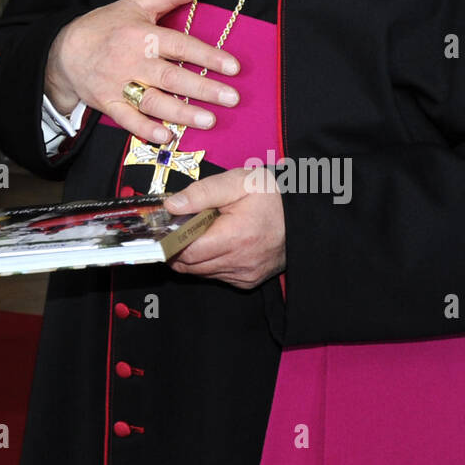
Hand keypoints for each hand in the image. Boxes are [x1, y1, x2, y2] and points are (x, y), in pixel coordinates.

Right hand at [44, 0, 239, 143]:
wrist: (65, 51)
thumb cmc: (105, 26)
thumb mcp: (136, 4)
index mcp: (142, 35)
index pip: (180, 46)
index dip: (208, 56)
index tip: (233, 67)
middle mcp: (131, 61)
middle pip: (171, 77)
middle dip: (203, 89)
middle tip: (231, 98)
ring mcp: (118, 85)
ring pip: (153, 101)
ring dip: (181, 112)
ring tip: (208, 120)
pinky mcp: (108, 103)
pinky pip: (128, 120)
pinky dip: (146, 129)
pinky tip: (166, 136)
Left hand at [164, 167, 284, 288]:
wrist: (302, 215)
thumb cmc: (269, 195)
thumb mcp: (236, 183)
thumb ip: (201, 193)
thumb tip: (171, 206)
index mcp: (235, 238)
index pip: (186, 251)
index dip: (169, 240)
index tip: (163, 227)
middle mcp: (239, 263)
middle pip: (189, 265)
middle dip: (177, 247)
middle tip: (178, 226)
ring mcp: (244, 275)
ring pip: (200, 272)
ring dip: (192, 255)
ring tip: (199, 231)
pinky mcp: (248, 281)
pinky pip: (216, 275)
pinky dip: (208, 262)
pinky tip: (216, 242)